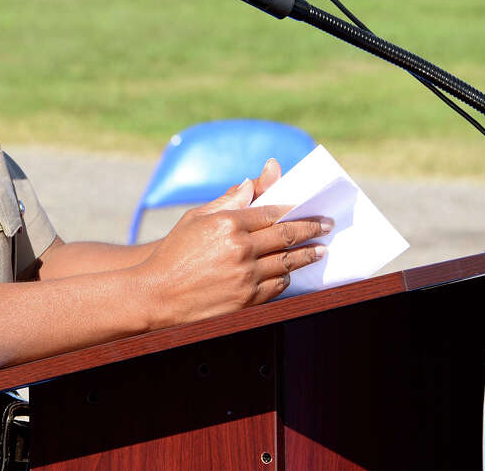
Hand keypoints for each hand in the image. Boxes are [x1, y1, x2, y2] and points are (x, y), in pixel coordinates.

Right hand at [135, 159, 329, 327]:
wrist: (158, 295)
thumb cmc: (174, 253)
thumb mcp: (196, 218)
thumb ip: (227, 201)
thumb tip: (251, 184)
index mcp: (227, 223)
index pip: (271, 212)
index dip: (294, 210)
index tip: (309, 210)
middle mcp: (240, 248)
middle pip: (286, 236)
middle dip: (311, 229)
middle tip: (327, 226)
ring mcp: (245, 276)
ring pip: (287, 262)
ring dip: (307, 255)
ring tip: (320, 251)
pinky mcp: (246, 299)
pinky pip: (277, 286)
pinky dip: (287, 277)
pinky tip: (292, 273)